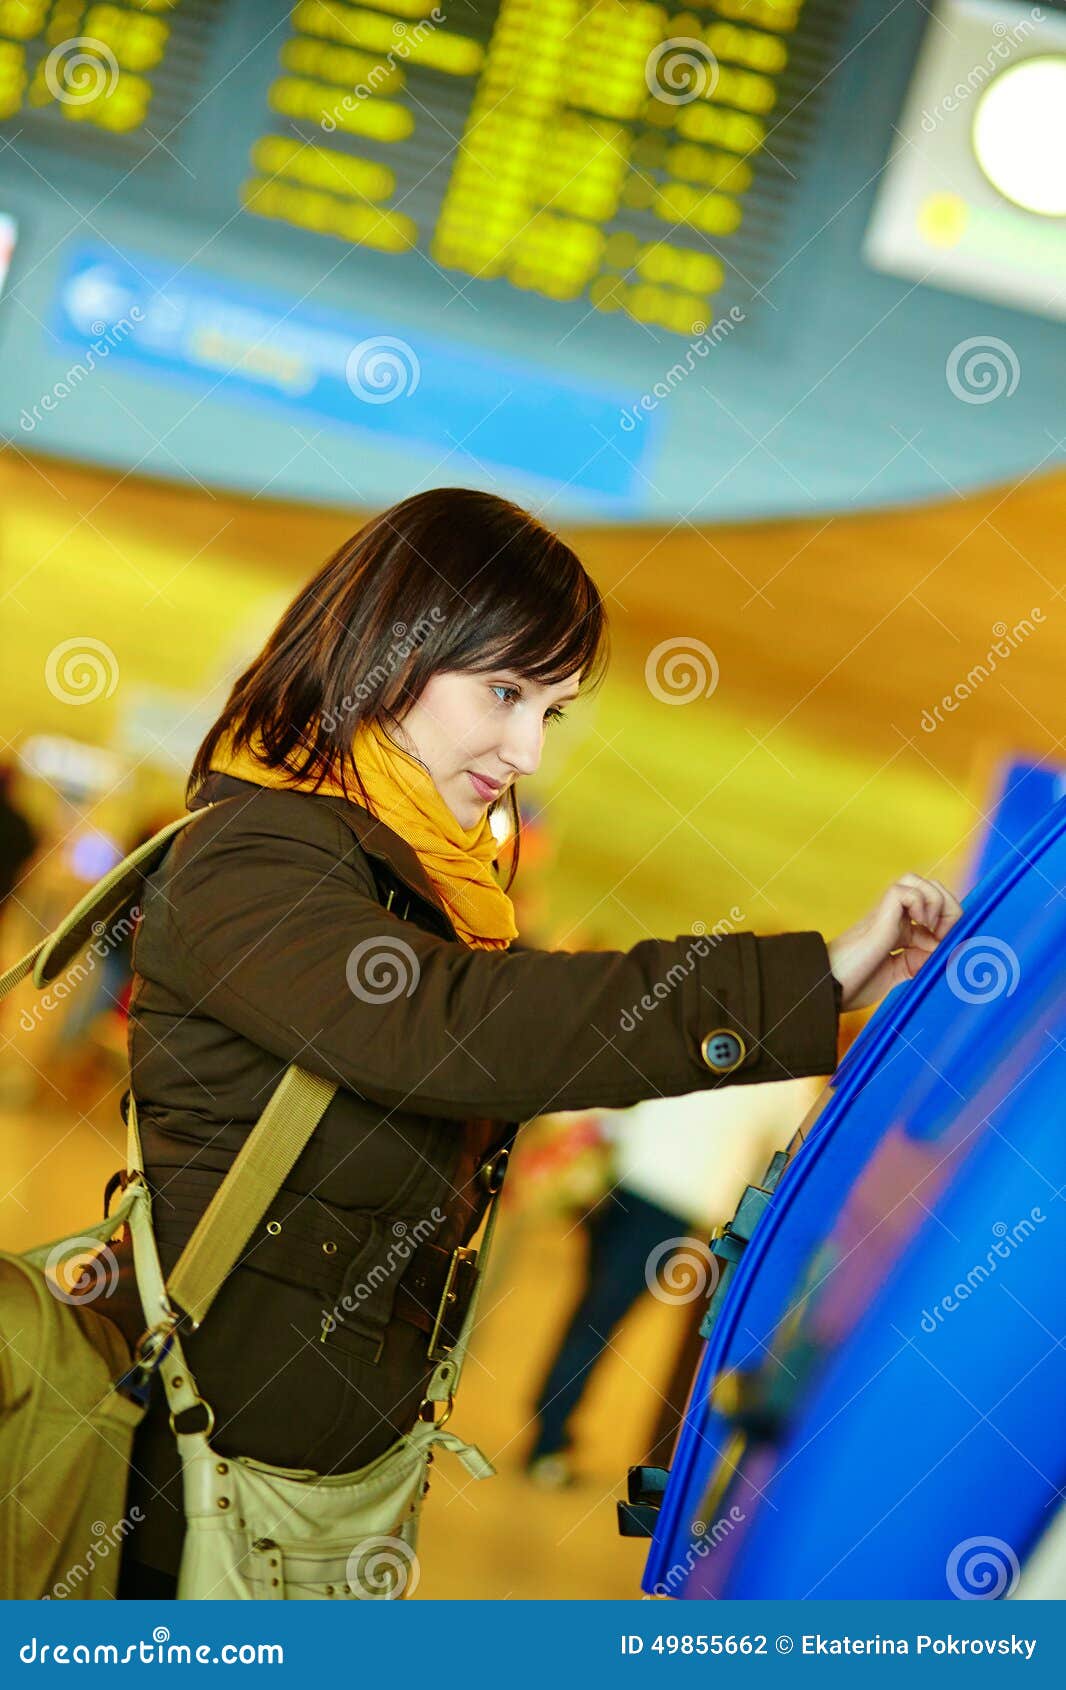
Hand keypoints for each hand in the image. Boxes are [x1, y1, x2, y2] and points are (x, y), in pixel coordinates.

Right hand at [827, 873, 962, 1011]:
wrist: (830, 987)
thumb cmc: (855, 983)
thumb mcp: (897, 975)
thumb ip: (917, 962)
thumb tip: (944, 952)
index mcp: (900, 931)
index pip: (935, 909)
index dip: (951, 924)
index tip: (946, 951)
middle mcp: (895, 917)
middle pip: (931, 889)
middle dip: (949, 909)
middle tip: (943, 937)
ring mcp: (886, 913)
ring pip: (917, 881)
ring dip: (936, 901)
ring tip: (931, 927)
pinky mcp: (880, 913)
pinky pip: (906, 889)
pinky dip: (921, 903)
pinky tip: (920, 925)